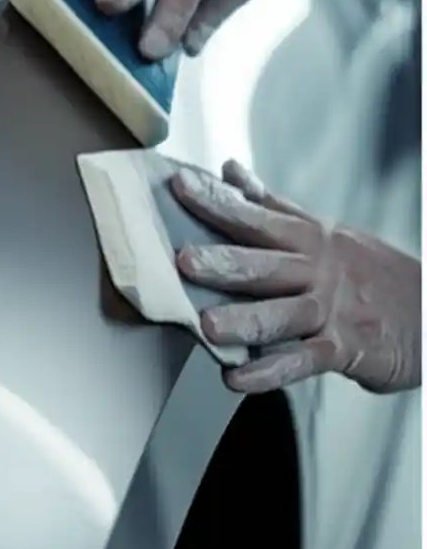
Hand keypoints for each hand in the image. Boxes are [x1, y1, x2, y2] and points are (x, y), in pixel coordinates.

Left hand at [170, 160, 420, 393]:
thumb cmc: (369, 272)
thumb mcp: (325, 232)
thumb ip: (272, 207)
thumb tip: (230, 171)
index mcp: (311, 238)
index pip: (259, 216)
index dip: (219, 201)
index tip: (179, 185)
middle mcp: (321, 270)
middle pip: (268, 263)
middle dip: (226, 261)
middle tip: (183, 260)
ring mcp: (335, 310)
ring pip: (285, 313)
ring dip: (246, 320)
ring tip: (208, 327)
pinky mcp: (349, 349)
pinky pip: (305, 360)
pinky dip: (271, 371)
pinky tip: (237, 378)